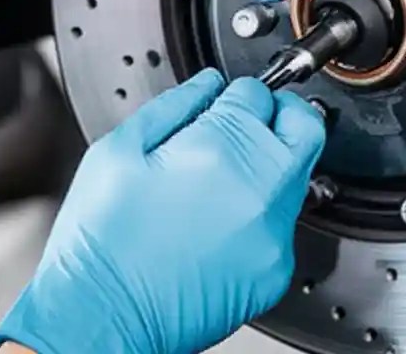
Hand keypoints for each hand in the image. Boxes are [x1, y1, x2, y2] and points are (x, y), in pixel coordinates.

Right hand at [0, 69, 325, 353]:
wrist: (101, 321)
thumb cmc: (100, 244)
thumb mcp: (117, 152)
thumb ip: (174, 105)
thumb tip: (209, 85)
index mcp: (220, 149)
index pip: (258, 94)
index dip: (237, 94)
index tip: (222, 105)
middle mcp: (259, 189)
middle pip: (305, 127)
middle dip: (282, 116)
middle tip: (252, 125)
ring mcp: (273, 233)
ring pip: (298, 176)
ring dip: (271, 166)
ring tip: (219, 183)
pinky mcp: (276, 269)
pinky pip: (284, 225)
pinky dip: (262, 216)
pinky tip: (219, 224)